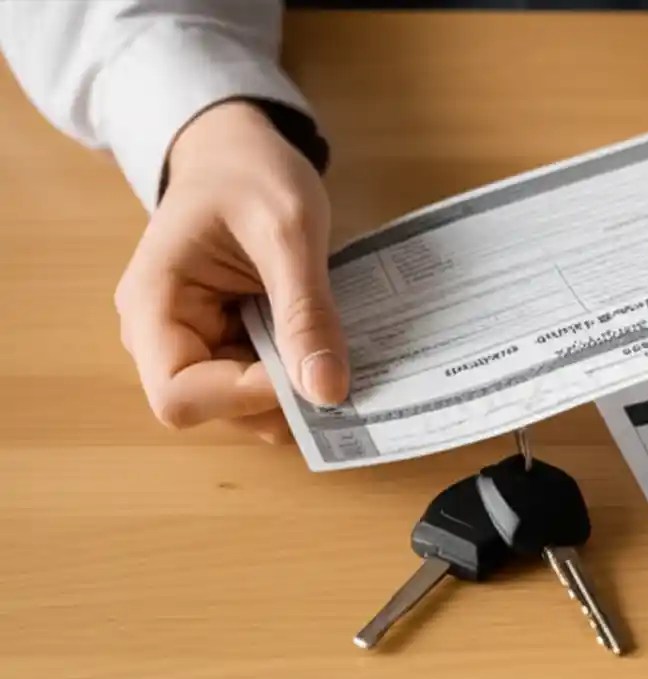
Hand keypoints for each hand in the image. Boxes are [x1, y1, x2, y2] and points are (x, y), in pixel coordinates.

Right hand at [113, 101, 348, 441]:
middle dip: (280, 398)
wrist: (236, 149)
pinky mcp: (225, 343)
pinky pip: (262, 380)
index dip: (247, 396)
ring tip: (339, 348)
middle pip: (216, 408)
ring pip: (246, 404)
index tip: (309, 370)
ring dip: (296, 389)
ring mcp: (193, 342)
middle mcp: (161, 336)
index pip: (180, 394)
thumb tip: (329, 393)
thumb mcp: (289, 232)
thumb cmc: (251, 174)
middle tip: (343, 365)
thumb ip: (306, 312)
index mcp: (153, 305)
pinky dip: (299, 373)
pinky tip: (329, 346)